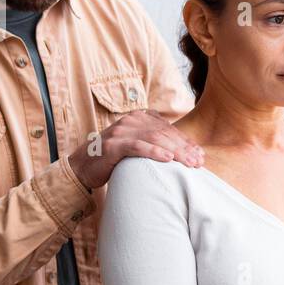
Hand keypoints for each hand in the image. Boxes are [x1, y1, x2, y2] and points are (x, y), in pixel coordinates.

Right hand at [67, 109, 204, 189]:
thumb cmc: (114, 159)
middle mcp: (131, 120)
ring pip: (154, 138)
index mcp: (139, 118)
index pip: (168, 129)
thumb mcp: (137, 146)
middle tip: (198, 162)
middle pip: (164, 133)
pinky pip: (137, 147)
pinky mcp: (113, 144)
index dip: (186, 142)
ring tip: (189, 163)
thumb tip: (183, 151)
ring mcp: (121, 131)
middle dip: (184, 148)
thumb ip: (155, 142)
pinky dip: (154, 152)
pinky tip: (168, 159)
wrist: (83, 166)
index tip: (200, 155)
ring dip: (175, 151)